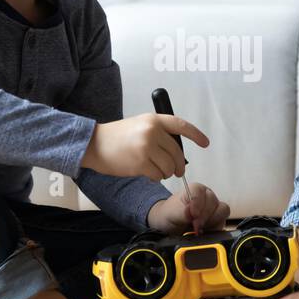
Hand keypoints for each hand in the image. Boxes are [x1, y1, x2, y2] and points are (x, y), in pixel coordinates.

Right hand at [81, 114, 208, 182]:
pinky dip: (155, 178)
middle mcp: (152, 131)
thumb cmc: (116, 137)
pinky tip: (146, 173)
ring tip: (155, 170)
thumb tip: (176, 151)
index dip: (196, 135)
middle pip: (177, 153)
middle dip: (179, 165)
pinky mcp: (141, 163)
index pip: (181, 125)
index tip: (205, 143)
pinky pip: (158, 175)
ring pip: (169, 166)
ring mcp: (146, 147)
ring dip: (166, 173)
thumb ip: (158, 133)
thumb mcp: (139, 125)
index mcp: (153, 119)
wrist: (94, 144)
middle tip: (177, 171)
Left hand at [147, 183, 229, 234]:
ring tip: (200, 228)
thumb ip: (181, 212)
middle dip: (203, 216)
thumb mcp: (172, 213)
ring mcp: (214, 207)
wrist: (172, 226)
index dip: (197, 203)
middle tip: (195, 225)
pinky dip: (214, 228)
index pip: (200, 191)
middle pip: (213, 201)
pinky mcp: (218, 219)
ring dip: (211, 221)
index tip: (193, 215)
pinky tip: (205, 231)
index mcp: (195, 189)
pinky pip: (223, 221)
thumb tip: (190, 213)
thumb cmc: (172, 215)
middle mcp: (207, 196)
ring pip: (222, 211)